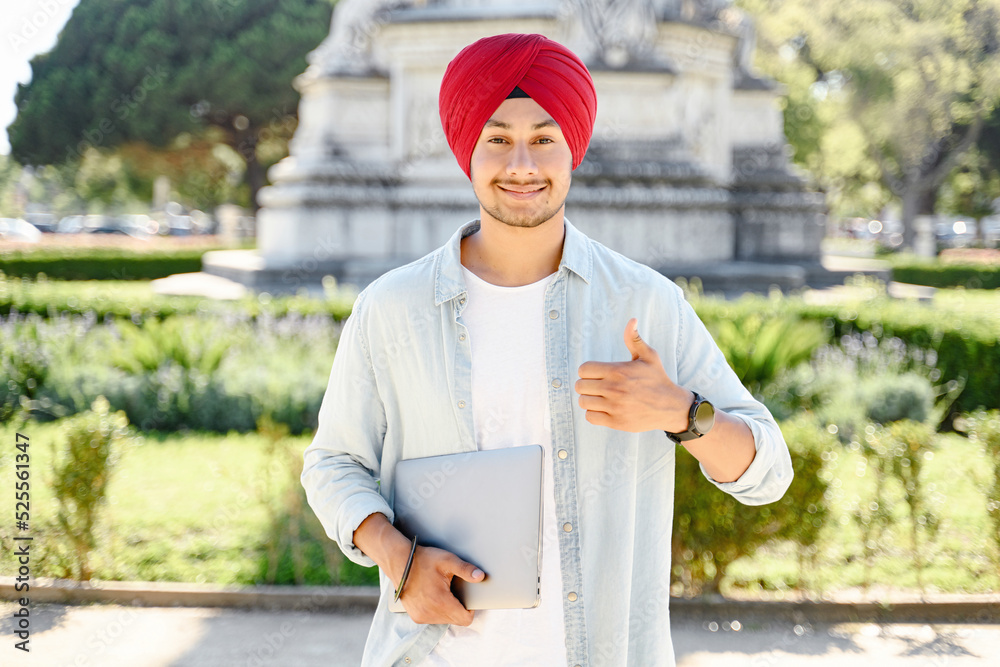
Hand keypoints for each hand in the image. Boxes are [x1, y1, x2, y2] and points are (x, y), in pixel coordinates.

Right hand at [398, 545, 485, 625]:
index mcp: (441, 602)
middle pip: (456, 620)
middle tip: (453, 589)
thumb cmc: (423, 560)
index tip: (467, 596)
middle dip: (458, 607)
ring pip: (445, 620)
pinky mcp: (415, 616)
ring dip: (447, 609)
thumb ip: (465, 569)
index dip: (470, 609)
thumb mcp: (447, 560)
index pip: (465, 619)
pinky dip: (437, 610)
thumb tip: (480, 576)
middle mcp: (430, 613)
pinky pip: (433, 618)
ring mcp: (421, 616)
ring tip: (441, 591)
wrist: (399, 562)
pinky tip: (433, 595)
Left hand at [575, 318, 691, 432]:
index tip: (596, 373)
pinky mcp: (616, 422)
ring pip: (583, 402)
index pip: (584, 369)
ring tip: (599, 397)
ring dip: (589, 399)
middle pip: (580, 386)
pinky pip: (590, 417)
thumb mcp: (649, 356)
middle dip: (586, 384)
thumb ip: (634, 339)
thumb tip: (632, 320)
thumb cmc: (657, 379)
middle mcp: (614, 389)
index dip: (587, 371)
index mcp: (618, 371)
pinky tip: (603, 408)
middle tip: (596, 385)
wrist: (671, 406)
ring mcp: (614, 407)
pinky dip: (593, 413)